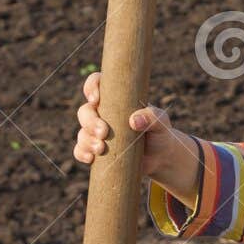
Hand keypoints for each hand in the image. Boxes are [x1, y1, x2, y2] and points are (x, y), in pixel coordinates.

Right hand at [73, 70, 200, 203]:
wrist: (161, 158)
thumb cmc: (160, 133)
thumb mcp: (162, 122)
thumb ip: (153, 116)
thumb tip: (134, 120)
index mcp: (115, 99)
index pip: (96, 84)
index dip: (91, 87)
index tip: (96, 99)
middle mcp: (103, 114)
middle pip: (85, 111)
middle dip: (90, 121)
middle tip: (103, 132)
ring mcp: (98, 133)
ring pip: (82, 132)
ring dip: (86, 140)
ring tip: (101, 149)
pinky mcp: (97, 152)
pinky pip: (80, 150)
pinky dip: (82, 153)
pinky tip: (91, 158)